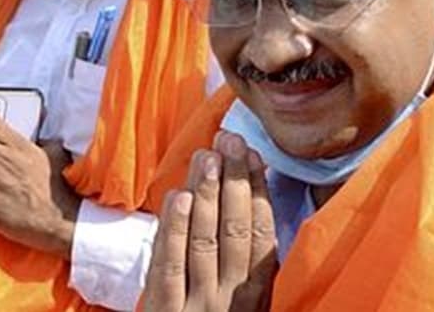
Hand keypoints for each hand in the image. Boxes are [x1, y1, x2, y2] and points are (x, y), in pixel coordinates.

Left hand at [142, 132, 276, 311]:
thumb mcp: (238, 301)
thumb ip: (241, 261)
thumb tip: (248, 196)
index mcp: (256, 296)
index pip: (263, 235)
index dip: (258, 192)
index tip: (253, 154)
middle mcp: (233, 302)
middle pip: (237, 232)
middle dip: (235, 181)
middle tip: (231, 139)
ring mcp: (199, 308)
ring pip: (205, 242)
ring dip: (206, 194)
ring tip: (208, 156)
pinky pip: (170, 265)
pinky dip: (175, 228)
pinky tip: (179, 196)